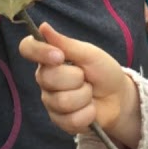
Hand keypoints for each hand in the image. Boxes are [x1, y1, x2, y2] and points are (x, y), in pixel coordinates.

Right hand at [19, 22, 140, 147]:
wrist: (119, 97)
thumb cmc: (103, 71)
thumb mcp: (89, 54)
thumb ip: (66, 44)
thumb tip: (43, 27)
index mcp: (49, 59)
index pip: (28, 49)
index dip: (40, 52)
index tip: (59, 56)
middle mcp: (45, 80)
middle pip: (48, 78)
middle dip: (76, 78)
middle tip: (86, 78)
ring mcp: (51, 102)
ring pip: (62, 101)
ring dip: (85, 97)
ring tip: (90, 94)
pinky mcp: (60, 121)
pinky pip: (70, 120)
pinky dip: (88, 114)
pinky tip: (90, 109)